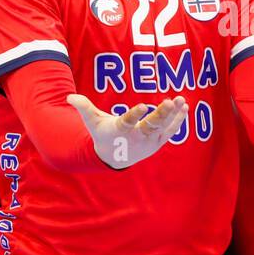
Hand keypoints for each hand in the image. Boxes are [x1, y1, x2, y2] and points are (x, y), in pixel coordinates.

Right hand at [65, 94, 187, 169]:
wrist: (116, 156)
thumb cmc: (104, 134)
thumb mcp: (93, 122)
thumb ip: (84, 108)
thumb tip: (69, 98)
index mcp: (120, 131)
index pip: (128, 123)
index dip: (135, 115)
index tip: (144, 106)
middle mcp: (137, 137)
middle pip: (151, 126)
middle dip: (161, 115)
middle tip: (170, 102)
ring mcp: (150, 140)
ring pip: (164, 127)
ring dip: (173, 114)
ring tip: (181, 100)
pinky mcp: (158, 141)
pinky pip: (171, 130)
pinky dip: (178, 120)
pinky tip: (185, 106)